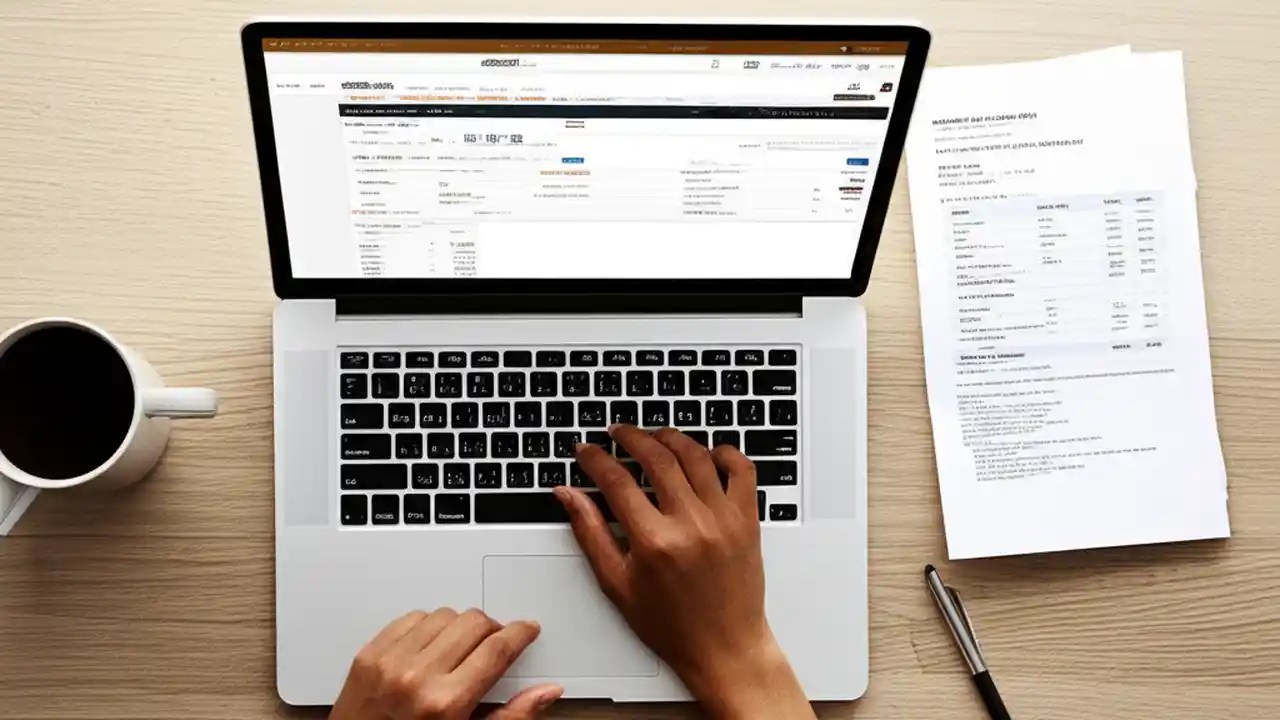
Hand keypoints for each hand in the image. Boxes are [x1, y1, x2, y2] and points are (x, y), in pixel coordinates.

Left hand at [330, 608, 560, 719]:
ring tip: (459, 649)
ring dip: (458, 627)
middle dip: (491, 629)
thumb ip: (511, 716)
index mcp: (446, 704)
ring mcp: (389, 663)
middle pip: (473, 623)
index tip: (526, 629)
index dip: (519, 634)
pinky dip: (426, 627)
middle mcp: (416, 678)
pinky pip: (411, 618)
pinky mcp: (368, 654)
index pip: (496, 650)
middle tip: (493, 643)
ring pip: (444, 615)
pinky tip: (430, 647)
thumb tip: (547, 692)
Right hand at [553, 425, 814, 719]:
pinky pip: (741, 469)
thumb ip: (590, 533)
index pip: (616, 481)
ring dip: (670, 437)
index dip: (595, 459)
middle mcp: (690, 524)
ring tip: (654, 436)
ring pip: (695, 455)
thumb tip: (567, 494)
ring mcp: (722, 519)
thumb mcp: (616, 584)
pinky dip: (724, 452)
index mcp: (653, 542)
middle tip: (617, 432)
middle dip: (630, 437)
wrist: (724, 648)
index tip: (586, 450)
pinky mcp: (747, 520)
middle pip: (656, 457)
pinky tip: (706, 452)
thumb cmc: (670, 624)